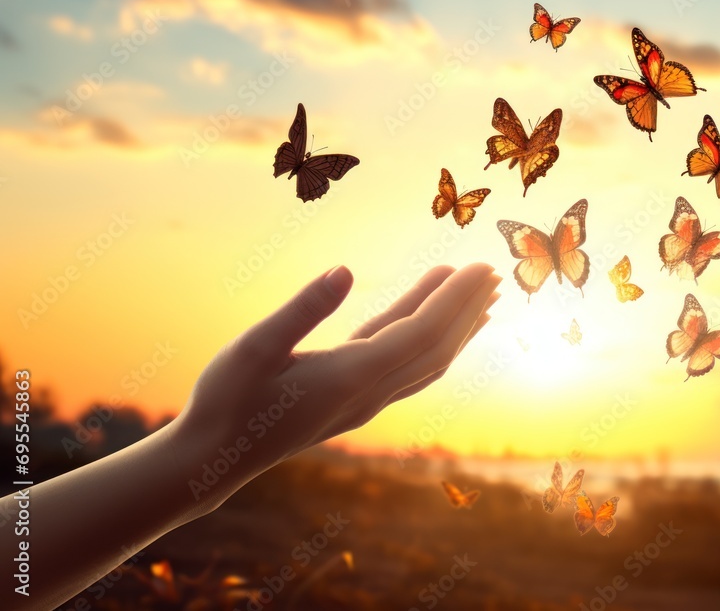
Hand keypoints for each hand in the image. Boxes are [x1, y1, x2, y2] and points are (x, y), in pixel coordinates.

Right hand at [171, 263, 501, 504]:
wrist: (214, 461)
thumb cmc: (227, 401)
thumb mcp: (254, 348)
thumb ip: (301, 310)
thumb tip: (345, 269)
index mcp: (349, 376)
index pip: (420, 333)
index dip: (454, 300)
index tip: (480, 268)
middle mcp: (368, 394)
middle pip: (436, 348)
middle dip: (468, 309)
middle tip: (496, 272)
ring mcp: (365, 402)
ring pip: (427, 363)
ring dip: (459, 329)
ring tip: (485, 299)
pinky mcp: (354, 403)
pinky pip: (407, 370)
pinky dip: (431, 344)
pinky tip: (434, 328)